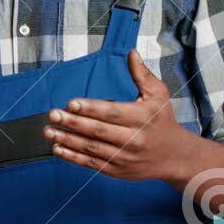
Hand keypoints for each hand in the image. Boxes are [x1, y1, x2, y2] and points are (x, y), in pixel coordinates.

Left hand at [42, 50, 200, 182]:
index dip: (90, 108)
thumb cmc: (162, 120)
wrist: (174, 156)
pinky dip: (73, 157)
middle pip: (98, 131)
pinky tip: (57, 148)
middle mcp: (134, 139)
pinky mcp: (117, 170)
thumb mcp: (159, 95)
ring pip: (92, 148)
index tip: (70, 103)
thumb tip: (130, 53)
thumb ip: (142, 75)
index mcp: (143, 118)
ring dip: (67, 140)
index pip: (112, 112)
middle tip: (52, 114)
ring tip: (49, 131)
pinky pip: (92, 163)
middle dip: (72, 123)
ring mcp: (125, 157)